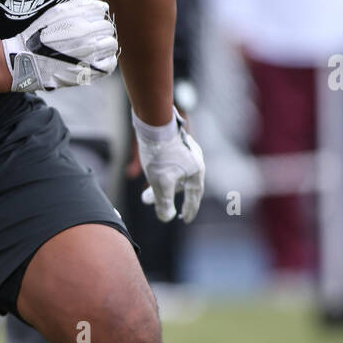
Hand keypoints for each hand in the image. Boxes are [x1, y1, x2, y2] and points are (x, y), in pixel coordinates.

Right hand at [1, 0, 118, 92]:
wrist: (26, 61)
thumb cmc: (39, 36)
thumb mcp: (55, 13)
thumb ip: (81, 6)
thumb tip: (102, 7)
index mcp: (80, 22)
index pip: (102, 14)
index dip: (95, 17)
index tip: (87, 23)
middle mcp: (87, 39)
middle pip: (108, 28)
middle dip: (100, 30)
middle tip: (89, 36)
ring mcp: (89, 57)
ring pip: (112, 45)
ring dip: (105, 44)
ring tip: (93, 48)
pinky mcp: (88, 73)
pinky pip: (110, 64)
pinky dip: (107, 60)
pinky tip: (97, 59)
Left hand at [133, 108, 204, 222]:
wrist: (153, 123)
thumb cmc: (160, 153)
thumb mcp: (161, 183)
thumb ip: (164, 202)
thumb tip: (166, 217)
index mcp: (196, 170)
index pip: (194, 195)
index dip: (189, 209)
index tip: (185, 219)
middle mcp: (194, 160)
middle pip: (182, 185)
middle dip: (168, 198)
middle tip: (157, 206)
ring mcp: (185, 150)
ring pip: (175, 175)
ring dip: (162, 186)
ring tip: (146, 195)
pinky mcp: (174, 143)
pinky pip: (170, 164)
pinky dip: (161, 174)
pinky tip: (150, 174)